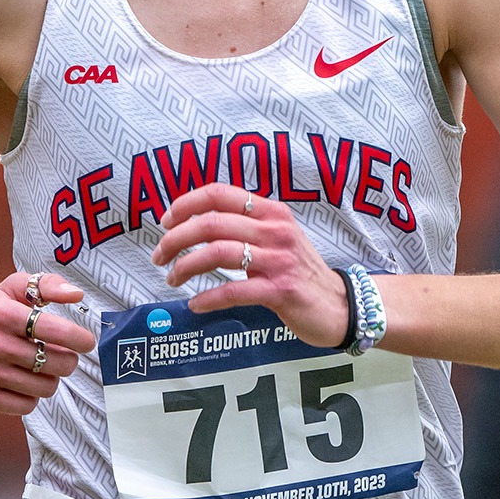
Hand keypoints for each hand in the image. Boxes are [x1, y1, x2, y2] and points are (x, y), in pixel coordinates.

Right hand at [0, 272, 96, 415]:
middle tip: (62, 357)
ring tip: (41, 369)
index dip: (77, 337)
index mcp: (2, 314)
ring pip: (43, 387)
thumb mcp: (12, 288)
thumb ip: (47, 284)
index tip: (86, 342)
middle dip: (67, 361)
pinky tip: (24, 384)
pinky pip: (25, 406)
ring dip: (50, 379)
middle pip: (54, 363)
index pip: (51, 328)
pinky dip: (31, 397)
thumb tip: (76, 295)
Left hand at [151, 184, 349, 346]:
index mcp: (272, 212)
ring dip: (186, 266)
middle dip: (176, 238)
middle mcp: (275, 230)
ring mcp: (279, 260)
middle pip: (212, 223)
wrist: (340, 305)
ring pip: (218, 253)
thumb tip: (198, 220)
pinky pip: (234, 290)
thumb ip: (247, 225)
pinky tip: (195, 304)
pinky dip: (208, 297)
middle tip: (159, 255)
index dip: (186, 204)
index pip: (221, 194)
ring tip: (172, 278)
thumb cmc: (300, 271)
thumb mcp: (279, 236)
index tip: (166, 221)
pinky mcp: (281, 291)